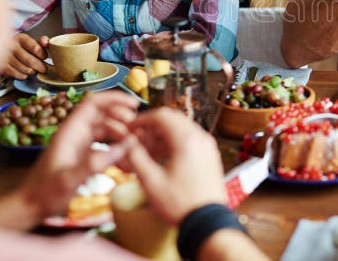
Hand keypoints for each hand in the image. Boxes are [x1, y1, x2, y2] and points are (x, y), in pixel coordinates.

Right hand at [2, 33, 48, 78]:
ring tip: (34, 70)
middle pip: (31, 61)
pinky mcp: (2, 67)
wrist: (1, 49)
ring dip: (32, 71)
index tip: (44, 57)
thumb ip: (41, 41)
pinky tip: (24, 72)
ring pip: (25, 69)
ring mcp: (5, 57)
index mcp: (21, 38)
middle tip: (43, 68)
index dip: (43, 55)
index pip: (36, 48)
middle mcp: (12, 47)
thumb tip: (46, 42)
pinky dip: (24, 75)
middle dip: (40, 67)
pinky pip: (17, 75)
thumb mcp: (30, 41)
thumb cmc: (20, 46)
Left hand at [17, 91, 138, 222]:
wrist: (30, 207)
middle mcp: (75, 133)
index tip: (135, 104)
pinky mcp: (82, 154)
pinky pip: (103, 141)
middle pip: (102, 112)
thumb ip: (97, 163)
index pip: (94, 103)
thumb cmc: (45, 193)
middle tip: (139, 129)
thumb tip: (127, 146)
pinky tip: (125, 153)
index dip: (115, 99)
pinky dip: (115, 143)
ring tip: (135, 141)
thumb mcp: (70, 179)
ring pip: (104, 126)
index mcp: (70, 131)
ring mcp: (78, 143)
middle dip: (122, 116)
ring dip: (120, 129)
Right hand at [125, 108, 226, 224]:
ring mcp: (208, 146)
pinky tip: (162, 160)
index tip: (130, 128)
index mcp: (187, 140)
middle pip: (172, 120)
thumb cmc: (179, 204)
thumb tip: (127, 144)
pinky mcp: (210, 156)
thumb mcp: (151, 182)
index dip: (142, 120)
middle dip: (152, 129)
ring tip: (147, 155)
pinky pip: (191, 140)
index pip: (162, 116)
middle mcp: (201, 138)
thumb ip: (136, 158)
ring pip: (182, 130)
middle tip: (137, 143)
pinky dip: (174, 144)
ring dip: (162, 137)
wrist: (208, 221)